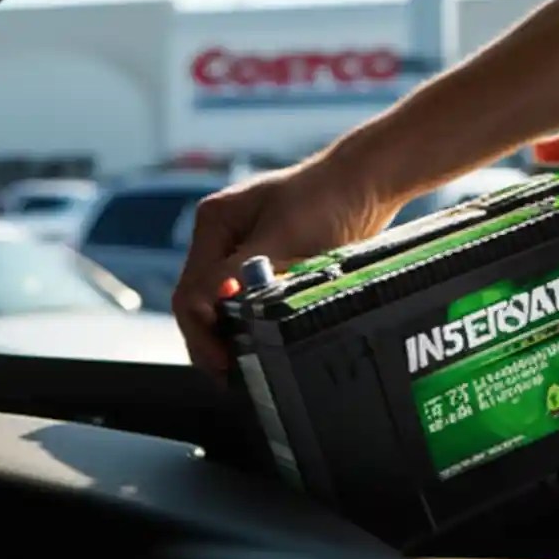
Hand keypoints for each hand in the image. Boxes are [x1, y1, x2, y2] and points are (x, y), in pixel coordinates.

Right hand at [171, 157, 397, 374]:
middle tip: (232, 377)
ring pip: (225, 303)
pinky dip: (252, 321)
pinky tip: (264, 343)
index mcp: (215, 223)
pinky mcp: (270, 259)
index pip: (190, 292)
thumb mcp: (281, 236)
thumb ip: (238, 271)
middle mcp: (223, 236)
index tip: (222, 364)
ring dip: (233, 333)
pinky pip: (250, 298)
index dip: (200, 334)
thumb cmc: (326, 198)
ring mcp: (245, 247)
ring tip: (247, 367)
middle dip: (213, 340)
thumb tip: (201, 308)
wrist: (369, 180)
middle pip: (203, 301)